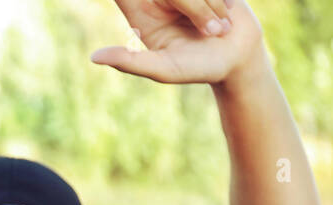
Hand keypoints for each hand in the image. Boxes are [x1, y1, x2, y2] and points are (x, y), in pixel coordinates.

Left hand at [90, 0, 263, 85]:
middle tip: (211, 32)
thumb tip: (94, 57)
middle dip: (193, 7)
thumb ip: (130, 62)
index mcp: (140, 15)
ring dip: (211, 7)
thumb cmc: (198, 67)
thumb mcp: (163, 69)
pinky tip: (227, 14)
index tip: (152, 5)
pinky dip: (220, 1)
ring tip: (219, 30)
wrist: (238, 57)